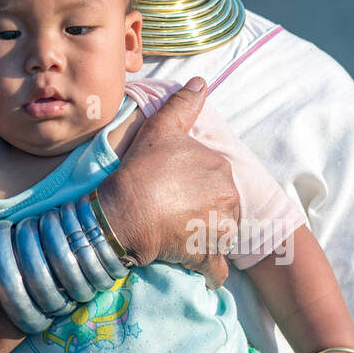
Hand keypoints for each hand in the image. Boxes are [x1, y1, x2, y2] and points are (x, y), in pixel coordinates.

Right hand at [95, 77, 240, 287]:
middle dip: (205, 210)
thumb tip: (201, 81)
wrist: (125, 211)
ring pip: (220, 234)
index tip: (173, 187)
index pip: (214, 177)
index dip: (193, 183)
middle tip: (175, 212)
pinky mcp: (208, 257)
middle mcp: (229, 199)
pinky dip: (210, 271)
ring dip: (206, 237)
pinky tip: (200, 270)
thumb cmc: (141, 169)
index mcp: (221, 168)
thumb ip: (183, 104)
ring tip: (181, 235)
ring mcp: (220, 230)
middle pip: (221, 206)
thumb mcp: (160, 129)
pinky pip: (216, 269)